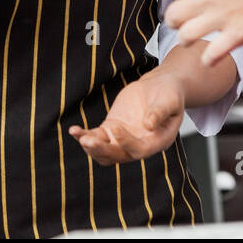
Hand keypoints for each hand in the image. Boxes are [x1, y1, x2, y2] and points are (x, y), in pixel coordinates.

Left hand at [68, 71, 184, 164]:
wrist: (160, 87)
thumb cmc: (169, 94)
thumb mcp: (169, 100)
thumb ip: (160, 112)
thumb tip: (149, 124)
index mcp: (158, 141)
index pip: (140, 150)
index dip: (127, 142)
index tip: (115, 128)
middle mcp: (140, 145)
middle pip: (118, 156)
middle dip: (101, 150)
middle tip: (88, 140)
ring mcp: (123, 139)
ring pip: (104, 152)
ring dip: (91, 147)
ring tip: (78, 135)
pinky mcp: (112, 129)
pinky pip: (96, 137)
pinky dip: (85, 136)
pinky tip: (74, 131)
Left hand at [164, 0, 242, 65]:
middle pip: (173, 14)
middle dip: (175, 18)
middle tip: (182, 19)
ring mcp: (220, 19)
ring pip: (185, 36)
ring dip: (186, 38)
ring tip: (191, 38)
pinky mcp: (235, 36)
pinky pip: (211, 54)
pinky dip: (208, 58)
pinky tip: (212, 56)